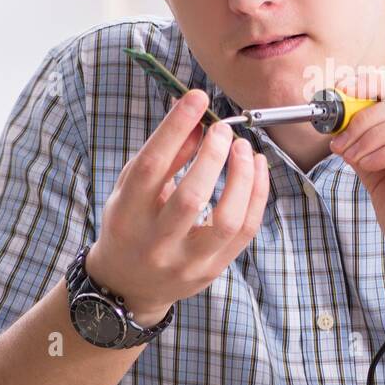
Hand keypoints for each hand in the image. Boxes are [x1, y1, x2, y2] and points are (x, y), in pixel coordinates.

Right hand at [86, 90, 269, 321]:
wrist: (127, 285)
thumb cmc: (130, 225)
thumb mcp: (130, 189)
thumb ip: (161, 156)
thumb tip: (195, 119)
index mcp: (126, 215)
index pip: (151, 167)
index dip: (175, 129)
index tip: (196, 99)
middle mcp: (155, 242)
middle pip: (191, 197)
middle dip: (213, 155)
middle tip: (223, 129)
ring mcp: (186, 262)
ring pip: (226, 220)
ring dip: (243, 177)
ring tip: (244, 148)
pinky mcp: (212, 270)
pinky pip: (245, 232)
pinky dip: (257, 195)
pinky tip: (257, 168)